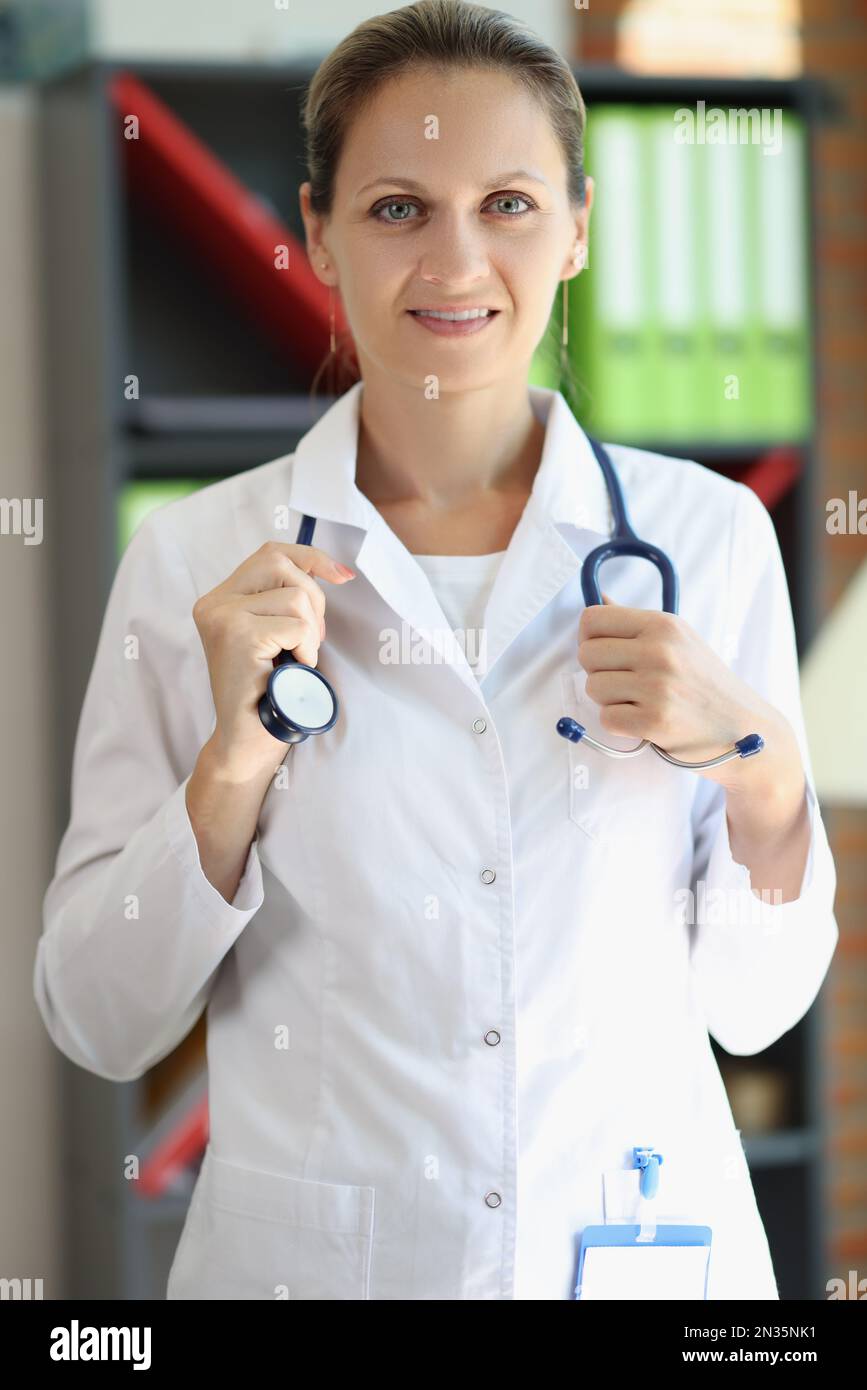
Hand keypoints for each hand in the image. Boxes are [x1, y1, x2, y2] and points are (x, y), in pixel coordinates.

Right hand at [192, 540, 355, 773]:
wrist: (247, 741)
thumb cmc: (268, 692)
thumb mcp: (275, 636)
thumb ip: (283, 602)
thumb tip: (332, 571)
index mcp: (219, 599)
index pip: (270, 553)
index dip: (310, 557)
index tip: (342, 576)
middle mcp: (213, 603)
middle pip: (281, 564)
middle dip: (313, 599)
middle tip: (311, 640)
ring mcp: (222, 617)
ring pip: (295, 596)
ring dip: (310, 632)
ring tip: (296, 660)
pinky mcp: (237, 635)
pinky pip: (297, 625)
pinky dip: (306, 649)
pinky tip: (292, 670)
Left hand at [578, 592, 788, 787]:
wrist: (744, 726)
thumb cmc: (705, 682)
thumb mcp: (679, 639)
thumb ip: (635, 622)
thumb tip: (598, 599)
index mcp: (663, 624)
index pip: (592, 619)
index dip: (590, 638)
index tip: (607, 652)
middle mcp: (660, 651)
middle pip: (586, 654)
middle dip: (598, 671)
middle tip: (626, 681)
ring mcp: (658, 686)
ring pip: (593, 687)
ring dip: (609, 700)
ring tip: (639, 701)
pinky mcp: (655, 721)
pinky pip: (607, 719)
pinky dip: (620, 724)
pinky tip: (644, 720)